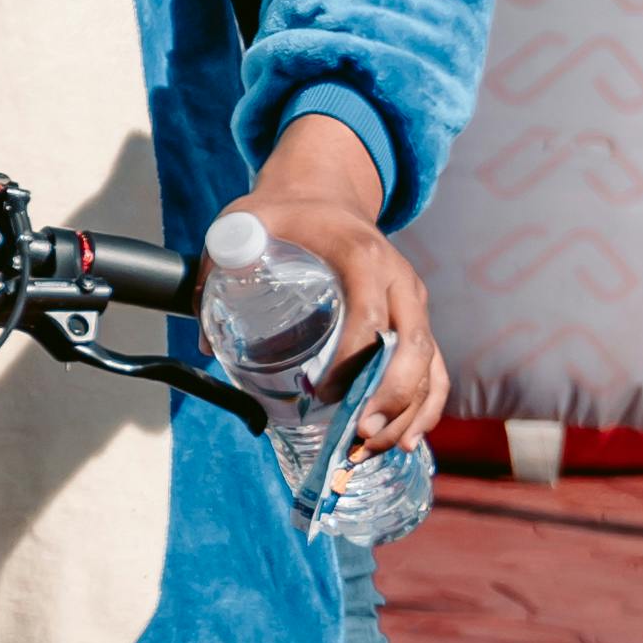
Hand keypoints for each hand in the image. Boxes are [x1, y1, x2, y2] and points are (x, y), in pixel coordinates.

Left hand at [246, 114, 443, 453]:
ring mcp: (414, 303)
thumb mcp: (245, 225)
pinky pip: (435, 369)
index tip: (321, 393)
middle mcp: (400, 280)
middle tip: (356, 435)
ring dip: (408, 413)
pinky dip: (426, 407)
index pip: (370, 314)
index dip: (352, 359)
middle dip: (389, 399)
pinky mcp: (417, 321)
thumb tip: (207, 346)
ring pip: (429, 364)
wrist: (328, 193)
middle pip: (412, 347)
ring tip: (372, 449)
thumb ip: (218, 273)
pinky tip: (403, 440)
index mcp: (362, 256)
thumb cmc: (286, 213)